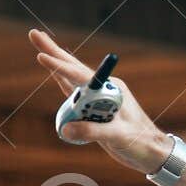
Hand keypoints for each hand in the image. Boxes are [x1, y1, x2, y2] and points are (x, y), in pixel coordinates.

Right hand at [29, 29, 173, 173]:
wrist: (153, 153)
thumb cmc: (141, 142)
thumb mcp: (118, 136)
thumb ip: (93, 131)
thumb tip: (66, 128)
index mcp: (111, 90)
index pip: (81, 75)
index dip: (60, 66)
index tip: (41, 56)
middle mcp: (104, 89)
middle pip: (74, 68)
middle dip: (53, 51)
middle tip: (33, 33)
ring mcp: (99, 99)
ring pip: (72, 78)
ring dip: (56, 65)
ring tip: (40, 51)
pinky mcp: (96, 110)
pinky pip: (75, 94)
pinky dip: (63, 83)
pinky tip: (55, 74)